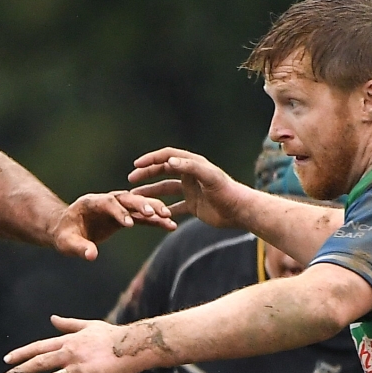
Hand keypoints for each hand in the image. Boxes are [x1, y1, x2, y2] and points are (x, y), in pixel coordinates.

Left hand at [1, 315, 166, 372]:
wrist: (134, 345)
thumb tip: (52, 318)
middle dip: (19, 371)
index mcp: (69, 340)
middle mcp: (69, 351)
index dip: (22, 353)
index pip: (39, 346)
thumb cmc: (114, 336)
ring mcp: (78, 365)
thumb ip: (69, 324)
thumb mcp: (89, 325)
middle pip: (39, 361)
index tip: (7, 360)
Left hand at [49, 190, 175, 260]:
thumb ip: (79, 248)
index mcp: (91, 202)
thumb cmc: (64, 235)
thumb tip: (92, 255)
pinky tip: (170, 226)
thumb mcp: (67, 243)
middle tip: (155, 213)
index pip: (108, 203)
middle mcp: (106, 201)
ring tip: (169, 218)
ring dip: (153, 210)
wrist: (67, 230)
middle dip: (141, 205)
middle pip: (127, 199)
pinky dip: (155, 221)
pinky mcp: (124, 216)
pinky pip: (142, 217)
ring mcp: (116, 207)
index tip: (129, 224)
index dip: (119, 212)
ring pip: (138, 206)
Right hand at [127, 148, 245, 227]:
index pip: (168, 156)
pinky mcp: (193, 206)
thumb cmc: (227, 192)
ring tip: (136, 198)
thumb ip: (190, 167)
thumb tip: (169, 161)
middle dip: (146, 174)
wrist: (240, 211)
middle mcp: (191, 175)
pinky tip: (151, 216)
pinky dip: (163, 211)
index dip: (151, 159)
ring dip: (151, 193)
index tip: (136, 165)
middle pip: (164, 171)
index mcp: (193, 164)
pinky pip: (174, 207)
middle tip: (131, 180)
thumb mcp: (209, 177)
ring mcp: (191, 191)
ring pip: (166, 190)